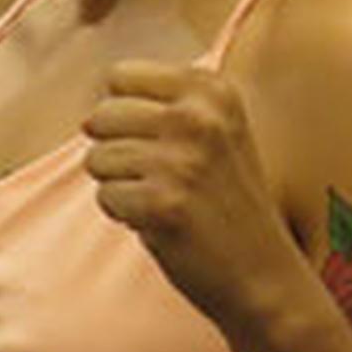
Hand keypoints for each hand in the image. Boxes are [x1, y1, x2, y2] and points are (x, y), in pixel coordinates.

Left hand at [83, 60, 301, 327]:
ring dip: (120, 186)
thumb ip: (164, 106)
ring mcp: (180, 159)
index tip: (152, 141)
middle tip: (159, 178)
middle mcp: (198, 116)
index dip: (121, 113)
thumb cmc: (228, 203)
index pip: (119, 76)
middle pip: (101, 116)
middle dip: (115, 151)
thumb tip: (87, 112)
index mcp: (212, 90)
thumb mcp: (217, 132)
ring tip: (165, 200)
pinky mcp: (161, 202)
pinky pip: (106, 197)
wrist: (264, 274)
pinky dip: (125, 215)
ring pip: (96, 159)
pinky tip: (163, 223)